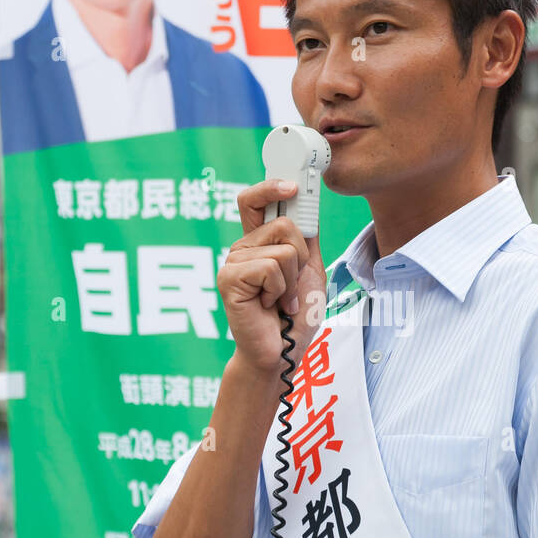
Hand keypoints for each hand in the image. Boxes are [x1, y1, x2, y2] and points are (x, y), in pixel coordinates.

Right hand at [217, 178, 327, 374]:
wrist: (283, 353)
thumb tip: (307, 206)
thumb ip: (306, 240)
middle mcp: (242, 249)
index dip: (270, 187)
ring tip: (280, 300)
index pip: (254, 201)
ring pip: (282, 249)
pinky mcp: (229, 279)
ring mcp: (232, 263)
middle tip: (290, 286)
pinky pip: (271, 267)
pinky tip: (269, 306)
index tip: (293, 184)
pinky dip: (280, 290)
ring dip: (291, 280)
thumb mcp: (309, 272)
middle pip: (283, 223)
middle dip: (300, 256)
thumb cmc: (294, 317)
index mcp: (258, 244)